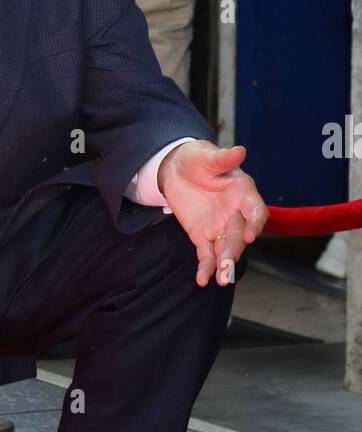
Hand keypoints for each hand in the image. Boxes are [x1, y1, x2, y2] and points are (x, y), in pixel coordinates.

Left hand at [157, 141, 267, 287]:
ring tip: (221, 280)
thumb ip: (222, 158)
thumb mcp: (205, 156)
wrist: (176, 168)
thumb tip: (239, 151)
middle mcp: (235, 213)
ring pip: (225, 248)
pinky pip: (206, 255)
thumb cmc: (197, 158)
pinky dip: (205, 267)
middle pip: (239, 235)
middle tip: (228, 264)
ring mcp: (219, 226)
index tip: (250, 235)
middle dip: (235, 250)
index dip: (255, 223)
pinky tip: (202, 280)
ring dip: (224, 265)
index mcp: (242, 192)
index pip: (256, 211)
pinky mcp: (202, 236)